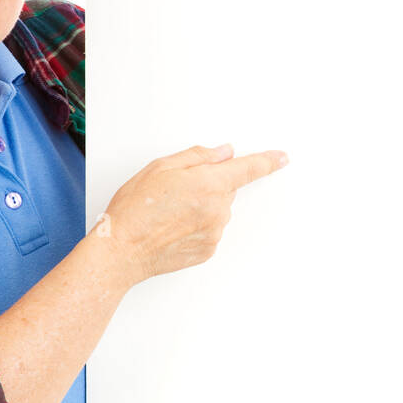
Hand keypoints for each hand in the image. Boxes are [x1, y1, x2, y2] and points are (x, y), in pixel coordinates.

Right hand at [93, 143, 287, 284]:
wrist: (122, 249)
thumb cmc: (135, 209)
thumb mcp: (161, 167)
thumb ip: (198, 156)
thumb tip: (224, 153)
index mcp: (209, 184)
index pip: (248, 168)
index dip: (268, 161)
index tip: (281, 158)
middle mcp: (218, 210)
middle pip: (226, 188)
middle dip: (208, 184)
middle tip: (176, 190)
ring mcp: (215, 232)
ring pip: (218, 210)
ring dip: (202, 206)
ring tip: (169, 212)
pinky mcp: (208, 250)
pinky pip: (210, 229)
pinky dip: (197, 225)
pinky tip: (173, 226)